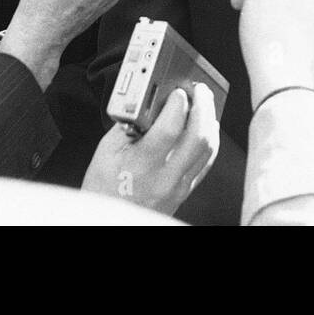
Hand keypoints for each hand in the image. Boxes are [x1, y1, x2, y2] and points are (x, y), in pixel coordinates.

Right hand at [82, 84, 219, 215]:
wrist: (108, 223)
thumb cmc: (103, 190)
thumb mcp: (106, 152)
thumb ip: (127, 125)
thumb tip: (147, 103)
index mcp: (141, 164)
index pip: (169, 128)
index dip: (178, 104)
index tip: (178, 92)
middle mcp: (164, 177)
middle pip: (197, 136)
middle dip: (203, 107)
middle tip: (200, 90)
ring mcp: (178, 187)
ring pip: (207, 149)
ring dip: (210, 121)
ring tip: (205, 104)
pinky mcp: (184, 192)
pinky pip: (206, 163)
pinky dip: (210, 141)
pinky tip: (207, 128)